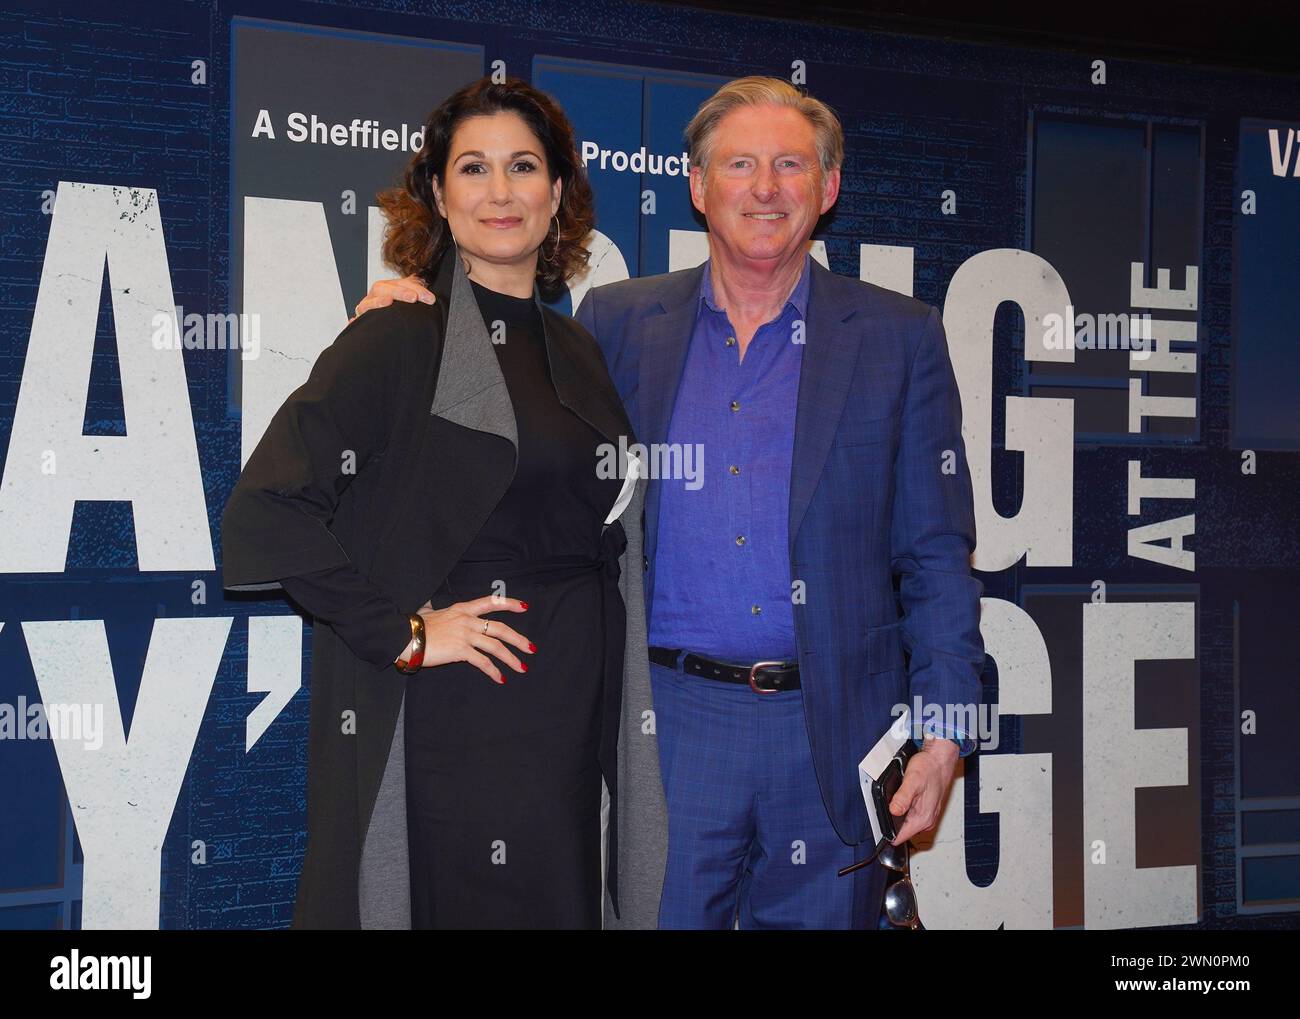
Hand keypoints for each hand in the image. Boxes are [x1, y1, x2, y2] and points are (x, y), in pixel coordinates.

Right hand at [350, 275, 435, 321]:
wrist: (389, 327)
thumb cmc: (404, 311)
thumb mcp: (413, 300)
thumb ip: (418, 294)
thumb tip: (429, 294)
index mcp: (390, 288)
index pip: (402, 283)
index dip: (416, 288)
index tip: (430, 298)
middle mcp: (376, 295)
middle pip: (383, 288)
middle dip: (400, 292)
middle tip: (413, 298)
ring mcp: (366, 308)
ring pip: (367, 303)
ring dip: (378, 302)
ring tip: (388, 301)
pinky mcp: (361, 321)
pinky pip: (357, 320)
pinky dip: (355, 321)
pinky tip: (355, 322)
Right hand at [397, 594, 532, 684]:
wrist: (404, 636)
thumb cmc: (413, 625)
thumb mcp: (426, 611)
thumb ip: (432, 608)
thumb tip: (428, 606)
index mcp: (462, 609)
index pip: (490, 602)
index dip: (509, 604)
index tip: (525, 607)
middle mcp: (467, 620)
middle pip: (500, 628)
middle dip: (519, 639)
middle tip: (531, 648)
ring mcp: (465, 635)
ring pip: (496, 646)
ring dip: (511, 658)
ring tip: (522, 667)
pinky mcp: (460, 650)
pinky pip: (482, 661)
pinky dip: (493, 670)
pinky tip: (500, 678)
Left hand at [887, 738, 958, 844]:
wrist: (939, 760)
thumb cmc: (929, 768)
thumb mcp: (912, 781)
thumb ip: (902, 798)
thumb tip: (893, 811)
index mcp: (923, 818)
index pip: (900, 837)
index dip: (887, 833)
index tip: (878, 824)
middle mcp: (926, 820)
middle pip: (901, 830)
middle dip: (891, 820)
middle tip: (887, 803)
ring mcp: (926, 815)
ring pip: (904, 822)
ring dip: (897, 814)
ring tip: (895, 798)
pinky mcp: (925, 809)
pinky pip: (909, 815)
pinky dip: (903, 808)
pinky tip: (902, 797)